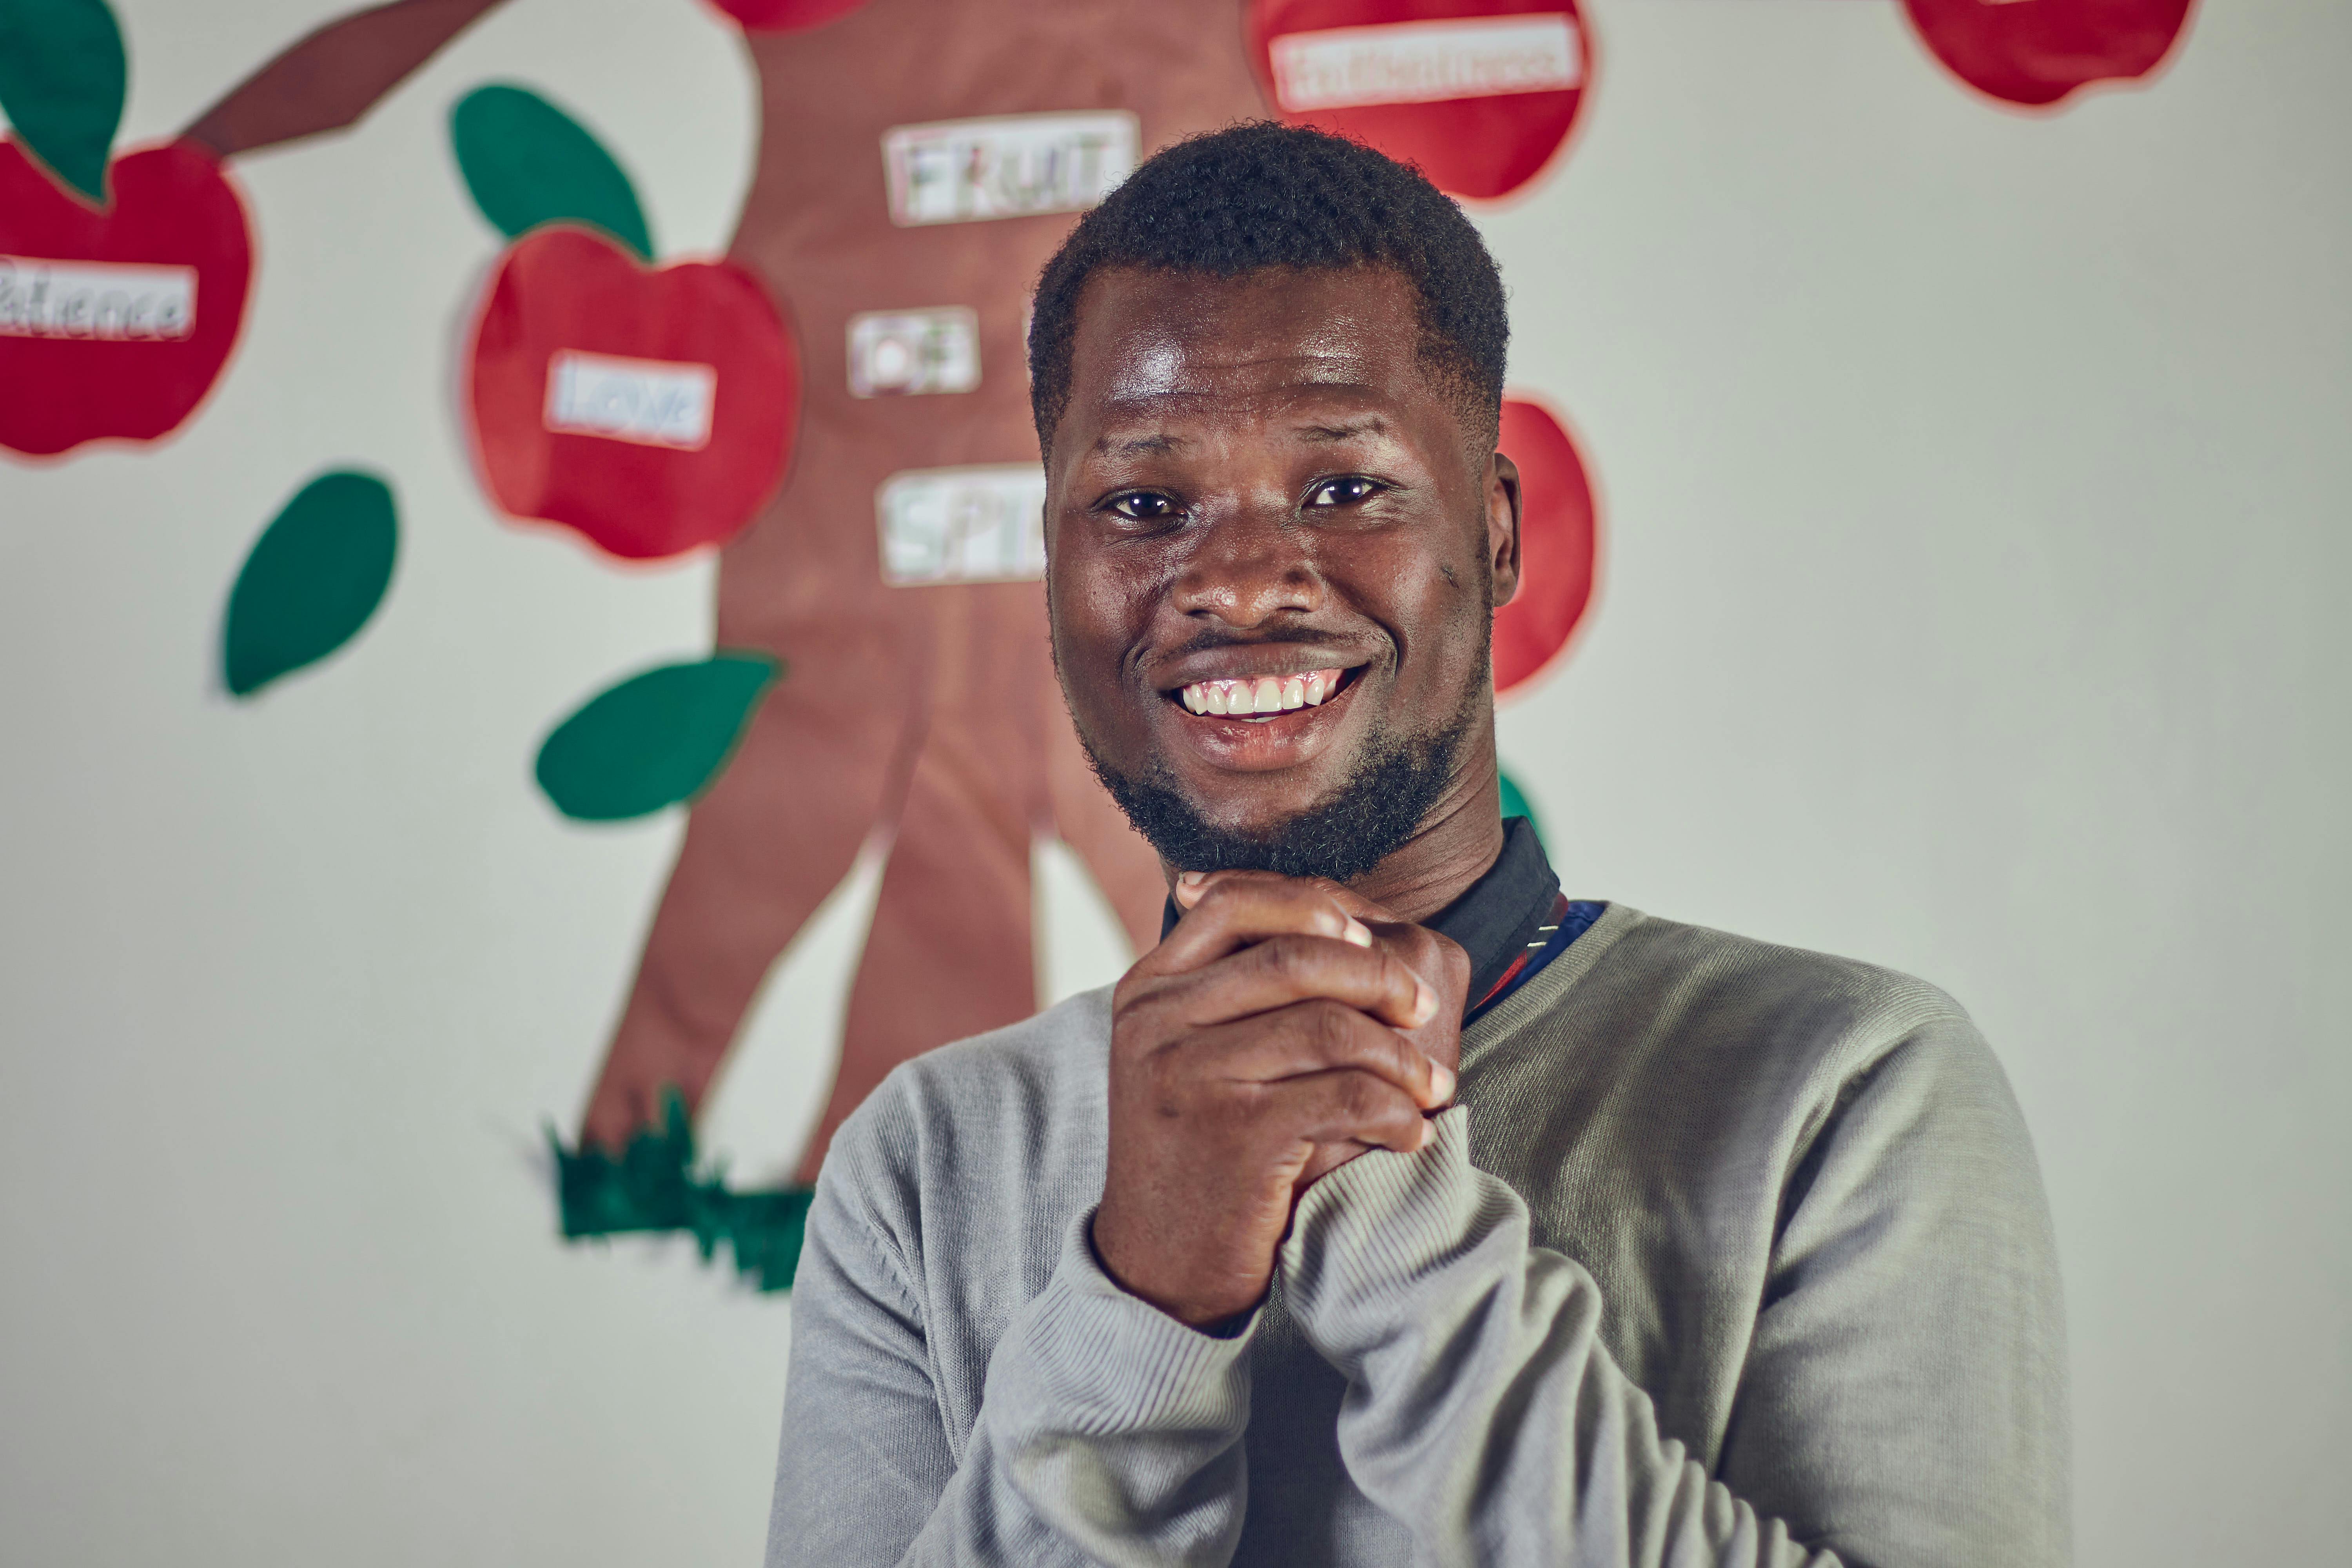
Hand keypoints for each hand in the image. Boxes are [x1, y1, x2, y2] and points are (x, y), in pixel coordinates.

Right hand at [1092, 871, 1470, 1327]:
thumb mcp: (1190, 1056)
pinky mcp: (1235, 1136)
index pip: (1232, 905)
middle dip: (1378, 977)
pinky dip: (1396, 1114)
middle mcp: (1157, 1024)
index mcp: (1146, 992)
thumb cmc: (1198, 1151)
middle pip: (1293, 959)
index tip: (1366, 938)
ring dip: (1402, 1058)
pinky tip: (1412, 1135)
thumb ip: (1237, 992)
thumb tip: (1346, 921)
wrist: (1158, 1269)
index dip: (1310, 907)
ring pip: (1330, 1028)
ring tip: (1433, 1088)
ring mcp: (1190, 1076)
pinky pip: (1346, 1098)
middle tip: (1422, 1008)